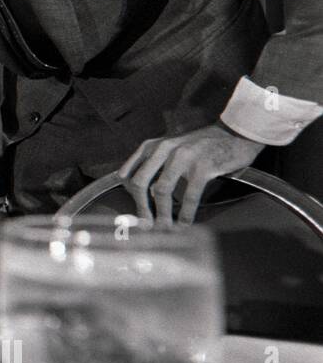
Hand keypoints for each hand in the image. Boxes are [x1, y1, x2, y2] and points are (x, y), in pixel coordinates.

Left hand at [118, 124, 263, 224]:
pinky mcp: (203, 166)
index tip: (132, 210)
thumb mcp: (170, 147)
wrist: (234, 134)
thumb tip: (135, 189)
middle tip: (145, 224)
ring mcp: (184, 157)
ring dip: (162, 213)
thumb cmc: (200, 145)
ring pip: (163, 190)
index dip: (128, 195)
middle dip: (141, 207)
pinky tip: (184, 223)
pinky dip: (185, 213)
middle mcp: (165, 149)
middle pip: (141, 182)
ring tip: (164, 227)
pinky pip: (189, 195)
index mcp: (153, 146)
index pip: (130, 172)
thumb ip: (152, 163)